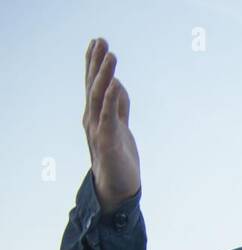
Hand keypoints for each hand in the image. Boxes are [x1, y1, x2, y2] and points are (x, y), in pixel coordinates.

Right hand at [82, 38, 140, 213]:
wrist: (116, 190)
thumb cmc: (118, 160)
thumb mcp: (121, 128)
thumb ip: (119, 108)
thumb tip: (119, 85)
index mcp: (97, 116)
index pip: (95, 85)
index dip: (95, 64)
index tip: (98, 42)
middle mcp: (94, 120)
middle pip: (94, 86)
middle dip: (97, 63)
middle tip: (101, 40)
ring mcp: (99, 131)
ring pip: (100, 98)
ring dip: (105, 75)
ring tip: (111, 55)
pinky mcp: (108, 143)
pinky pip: (109, 118)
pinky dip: (112, 100)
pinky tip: (116, 84)